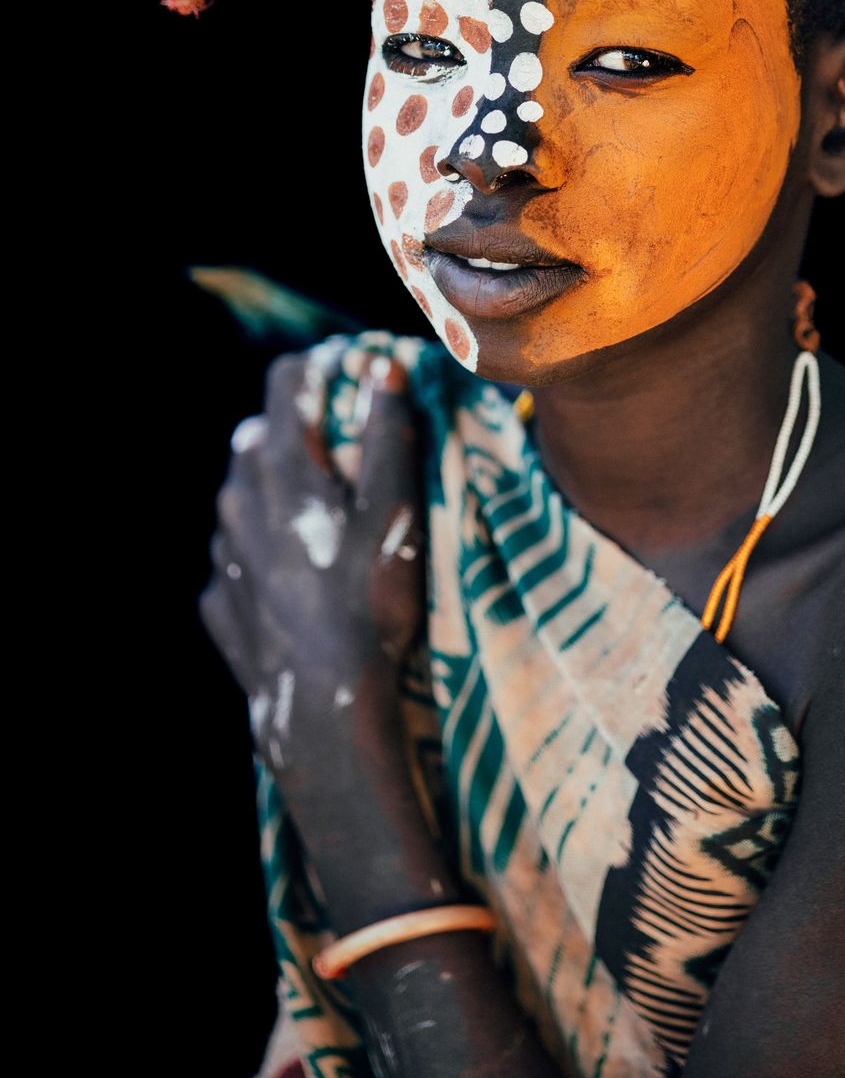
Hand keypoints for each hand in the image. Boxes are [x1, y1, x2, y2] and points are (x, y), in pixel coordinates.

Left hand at [200, 347, 424, 781]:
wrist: (325, 710)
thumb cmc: (371, 602)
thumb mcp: (394, 512)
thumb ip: (388, 434)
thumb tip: (383, 367)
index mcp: (281, 467)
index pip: (287, 381)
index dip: (322, 368)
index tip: (357, 376)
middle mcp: (237, 498)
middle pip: (260, 436)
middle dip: (301, 432)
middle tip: (352, 457)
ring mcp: (221, 553)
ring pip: (244, 495)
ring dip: (279, 492)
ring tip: (329, 523)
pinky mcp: (218, 602)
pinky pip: (238, 555)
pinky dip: (264, 550)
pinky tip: (301, 577)